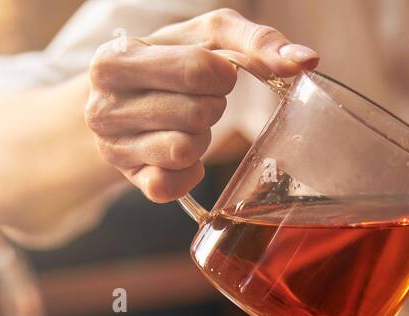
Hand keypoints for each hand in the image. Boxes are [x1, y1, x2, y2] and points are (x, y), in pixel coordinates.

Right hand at [84, 8, 317, 201]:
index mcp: (115, 58)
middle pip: (197, 113)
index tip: (214, 74)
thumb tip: (306, 60)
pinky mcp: (130, 182)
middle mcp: (102, 105)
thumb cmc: (171, 61)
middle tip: (197, 102)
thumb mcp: (207, 36)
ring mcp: (112, 149)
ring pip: (186, 150)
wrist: (121, 100)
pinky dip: (190, 173)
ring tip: (186, 124)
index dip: (223, 75)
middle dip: (212, 107)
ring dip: (201, 138)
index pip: (198, 70)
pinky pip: (174, 186)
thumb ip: (257, 41)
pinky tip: (181, 156)